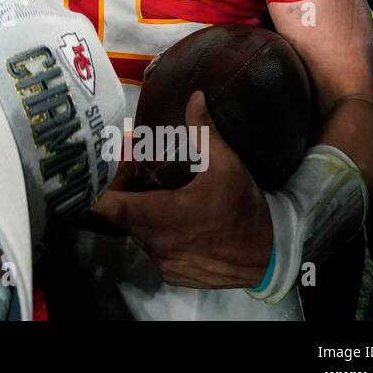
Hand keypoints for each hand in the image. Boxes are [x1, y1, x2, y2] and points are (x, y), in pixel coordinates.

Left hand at [91, 92, 272, 288]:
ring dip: (140, 215)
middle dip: (124, 195)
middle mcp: (155, 242)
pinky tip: (173, 221)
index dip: (102, 188)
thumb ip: (203, 131)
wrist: (269, 257)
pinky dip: (156, 236)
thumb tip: (195, 96)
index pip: (107, 206)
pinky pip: (153, 251)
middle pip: (120, 217)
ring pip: (136, 234)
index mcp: (161, 215)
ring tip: (155, 194)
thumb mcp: (227, 165)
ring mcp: (163, 262)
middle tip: (137, 174)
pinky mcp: (172, 275)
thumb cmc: (243, 207)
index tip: (110, 171)